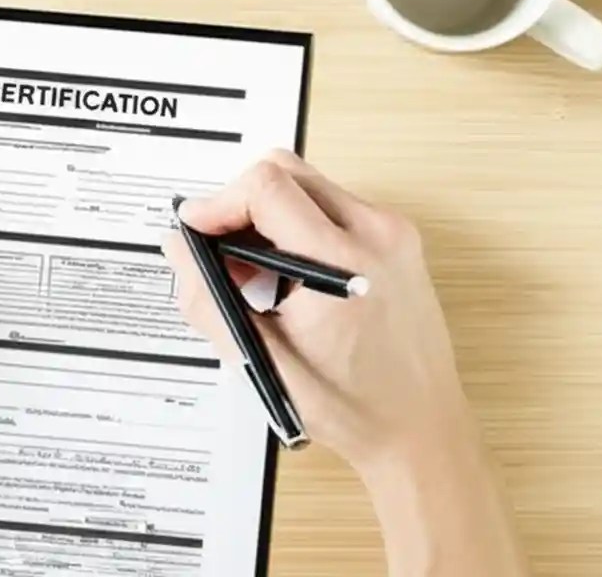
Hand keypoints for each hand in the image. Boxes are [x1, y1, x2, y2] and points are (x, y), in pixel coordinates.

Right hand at [160, 149, 469, 467]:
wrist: (420, 429)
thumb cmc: (357, 408)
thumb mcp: (263, 360)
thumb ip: (209, 300)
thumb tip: (180, 252)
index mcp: (343, 265)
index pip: (266, 188)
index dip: (218, 203)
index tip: (197, 228)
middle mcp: (376, 235)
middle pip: (285, 171)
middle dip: (240, 203)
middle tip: (220, 250)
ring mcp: (393, 233)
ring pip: (307, 184)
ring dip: (268, 214)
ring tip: (254, 271)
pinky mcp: (397, 239)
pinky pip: (332, 205)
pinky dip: (297, 226)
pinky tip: (286, 275)